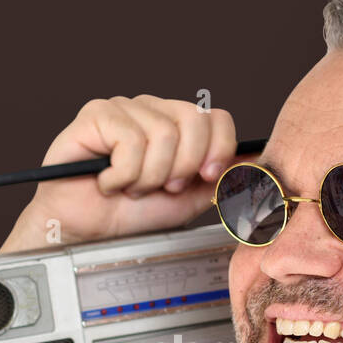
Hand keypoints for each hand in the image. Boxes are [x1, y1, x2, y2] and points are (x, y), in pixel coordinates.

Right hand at [1, 95, 250, 251]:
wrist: (87, 233)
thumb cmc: (130, 216)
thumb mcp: (188, 201)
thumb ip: (219, 180)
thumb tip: (256, 163)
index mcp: (175, 124)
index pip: (216, 117)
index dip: (218, 149)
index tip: (205, 177)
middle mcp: (152, 109)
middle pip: (194, 121)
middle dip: (183, 167)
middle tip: (162, 188)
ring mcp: (124, 108)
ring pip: (163, 135)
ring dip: (148, 177)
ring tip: (129, 188)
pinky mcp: (96, 114)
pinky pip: (130, 140)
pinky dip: (122, 174)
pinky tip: (108, 182)